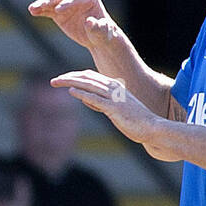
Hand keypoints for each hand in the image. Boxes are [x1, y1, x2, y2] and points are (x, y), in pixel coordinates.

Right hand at [29, 0, 117, 51]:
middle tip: (44, 5)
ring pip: (54, 1)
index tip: (58, 10)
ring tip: (32, 8)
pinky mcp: (59, 12)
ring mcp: (67, 4)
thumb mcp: (102, 32)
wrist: (97, 37)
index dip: (68, 3)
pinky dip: (41, 10)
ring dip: (43, 4)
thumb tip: (89, 22)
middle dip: (53, 0)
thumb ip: (97, 27)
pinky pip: (48, 10)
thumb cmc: (103, 33)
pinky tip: (32, 11)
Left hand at [51, 69, 167, 156]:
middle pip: (87, 78)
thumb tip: (87, 100)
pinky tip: (72, 91)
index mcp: (115, 87)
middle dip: (69, 78)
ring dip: (71, 83)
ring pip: (89, 85)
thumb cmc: (135, 121)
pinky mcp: (115, 108)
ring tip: (56, 82)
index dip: (76, 77)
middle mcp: (114, 89)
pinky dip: (83, 94)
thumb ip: (101, 103)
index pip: (91, 77)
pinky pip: (96, 99)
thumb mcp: (115, 109)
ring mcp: (115, 98)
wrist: (152, 128)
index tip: (62, 79)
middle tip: (53, 81)